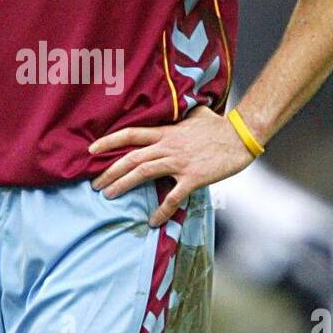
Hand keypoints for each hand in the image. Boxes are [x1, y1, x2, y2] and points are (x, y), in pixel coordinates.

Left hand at [89, 105, 253, 226]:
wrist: (241, 136)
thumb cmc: (220, 126)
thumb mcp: (196, 114)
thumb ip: (183, 116)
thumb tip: (181, 111)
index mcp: (166, 132)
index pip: (131, 134)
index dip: (109, 141)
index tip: (91, 149)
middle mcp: (168, 147)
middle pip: (131, 158)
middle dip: (110, 171)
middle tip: (95, 184)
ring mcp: (179, 162)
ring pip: (144, 173)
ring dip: (124, 185)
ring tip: (109, 196)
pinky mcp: (193, 178)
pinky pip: (173, 196)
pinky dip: (162, 210)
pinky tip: (152, 221)